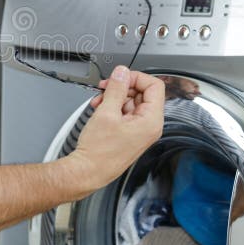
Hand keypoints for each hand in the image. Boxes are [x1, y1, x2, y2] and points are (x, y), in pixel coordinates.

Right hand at [65, 66, 164, 193]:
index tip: (120, 77)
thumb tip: (122, 73)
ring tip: (98, 101)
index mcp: (151, 121)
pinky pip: (125, 113)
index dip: (136, 78)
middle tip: (105, 87)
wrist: (88, 171)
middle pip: (143, 93)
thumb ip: (116, 88)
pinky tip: (99, 109)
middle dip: (122, 87)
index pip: (154, 86)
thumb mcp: (106, 112)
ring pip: (131, 102)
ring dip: (114, 97)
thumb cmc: (99, 152)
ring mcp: (140, 130)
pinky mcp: (130, 133)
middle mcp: (149, 126)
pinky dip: (112, 107)